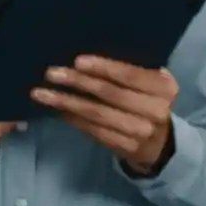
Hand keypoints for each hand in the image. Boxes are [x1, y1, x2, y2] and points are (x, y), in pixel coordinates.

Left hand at [31, 55, 176, 174]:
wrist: (161, 142)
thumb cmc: (147, 99)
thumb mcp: (150, 81)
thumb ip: (129, 69)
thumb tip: (85, 56)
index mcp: (164, 87)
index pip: (130, 74)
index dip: (103, 67)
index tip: (77, 61)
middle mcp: (156, 110)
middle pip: (111, 94)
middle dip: (78, 82)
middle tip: (51, 73)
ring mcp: (141, 132)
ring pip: (97, 114)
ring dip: (67, 102)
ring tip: (41, 93)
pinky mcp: (126, 149)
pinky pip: (94, 131)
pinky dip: (73, 118)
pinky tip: (57, 109)